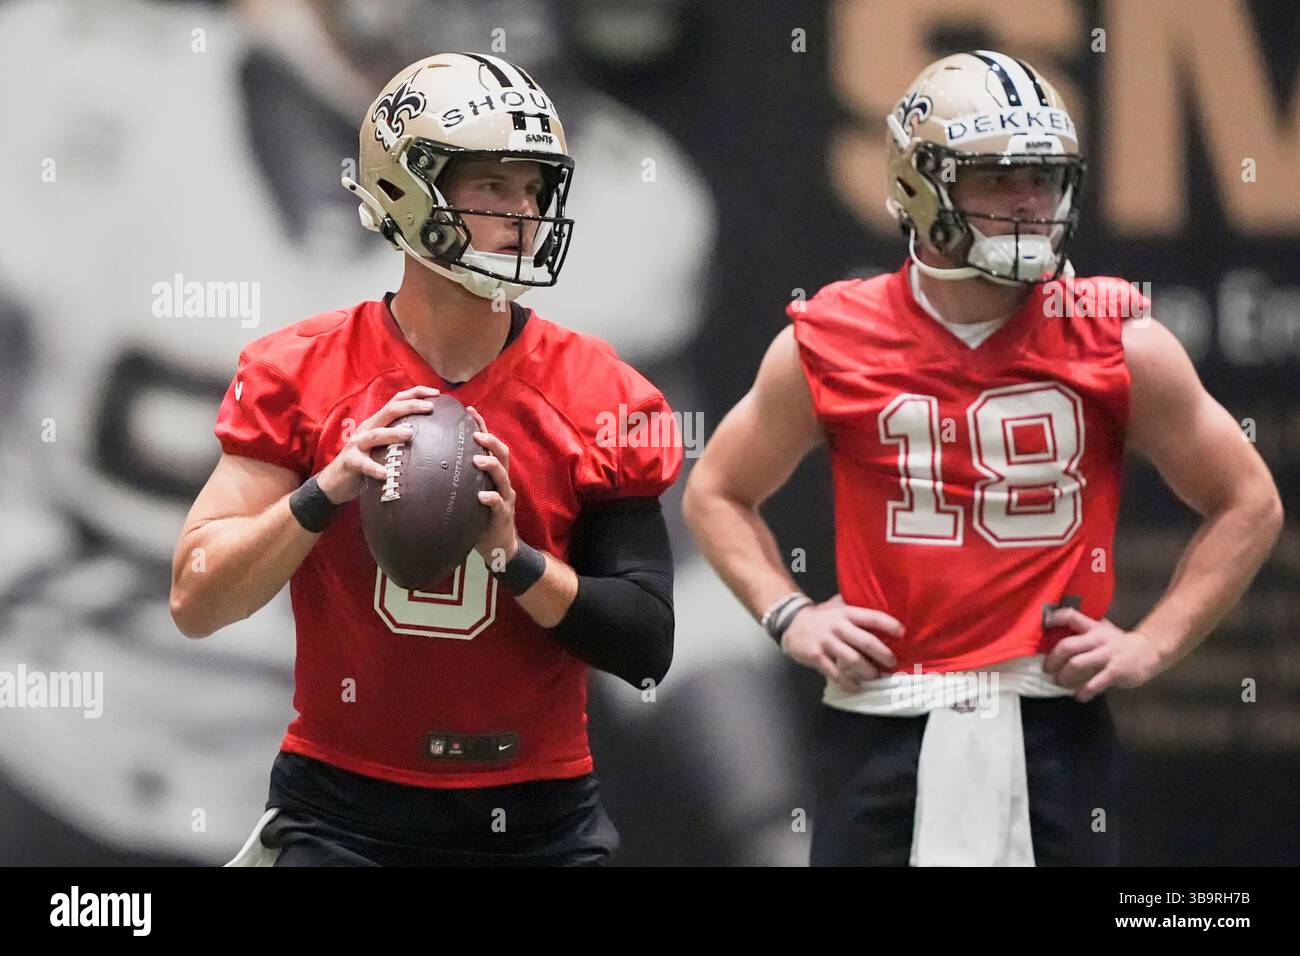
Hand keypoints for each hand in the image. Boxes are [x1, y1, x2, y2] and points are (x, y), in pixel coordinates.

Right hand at [315, 386, 439, 503]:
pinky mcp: (351, 462)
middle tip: (430, 407)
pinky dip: (374, 468)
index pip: (397, 401)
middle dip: (410, 406)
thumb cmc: (367, 462)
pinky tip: (385, 473)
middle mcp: (368, 429)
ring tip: (410, 433)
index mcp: (378, 422)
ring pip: (376, 435)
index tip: (437, 393)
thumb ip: (400, 439)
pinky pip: (363, 464)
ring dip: (393, 433)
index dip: (416, 393)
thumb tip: (432, 437)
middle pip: (390, 410)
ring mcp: (357, 444)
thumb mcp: (384, 446)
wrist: (336, 481)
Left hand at [466, 405, 517, 566]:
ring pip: (502, 476)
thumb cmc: (478, 518)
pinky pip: (498, 504)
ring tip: (478, 459)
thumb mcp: (468, 493)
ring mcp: (505, 497)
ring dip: (491, 465)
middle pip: (502, 454)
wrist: (498, 547)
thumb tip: (427, 461)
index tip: (468, 410)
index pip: (489, 444)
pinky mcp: (503, 515)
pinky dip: (491, 498)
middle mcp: (502, 481)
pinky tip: (481, 496)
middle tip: (476, 434)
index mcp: (493, 474)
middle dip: (490, 441)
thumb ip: (457, 478)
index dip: (482, 425)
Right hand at [781, 593, 903, 693]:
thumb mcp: (838, 605)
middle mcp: (837, 626)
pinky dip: (848, 683)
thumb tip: (886, 608)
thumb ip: (856, 606)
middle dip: (882, 654)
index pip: (871, 617)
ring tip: (876, 676)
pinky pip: (835, 673)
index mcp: (846, 612)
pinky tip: (857, 687)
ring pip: (852, 660)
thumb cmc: (822, 615)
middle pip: (865, 641)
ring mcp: (826, 642)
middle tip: (892, 662)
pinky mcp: (816, 657)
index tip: (902, 633)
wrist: (790, 623)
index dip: (888, 624)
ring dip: (868, 671)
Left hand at [1042, 607, 1162, 701]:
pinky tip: (1079, 696)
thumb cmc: (1118, 643)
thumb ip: (1083, 633)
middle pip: (1067, 646)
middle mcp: (1098, 638)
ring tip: (1060, 683)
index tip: (1043, 626)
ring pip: (1076, 664)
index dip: (1055, 619)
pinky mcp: (1115, 671)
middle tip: (1047, 669)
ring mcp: (1107, 655)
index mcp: (1093, 627)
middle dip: (1053, 659)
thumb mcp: (1102, 631)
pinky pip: (1095, 683)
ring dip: (1064, 676)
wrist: (1150, 651)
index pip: (1071, 616)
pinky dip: (1084, 691)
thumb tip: (1055, 640)